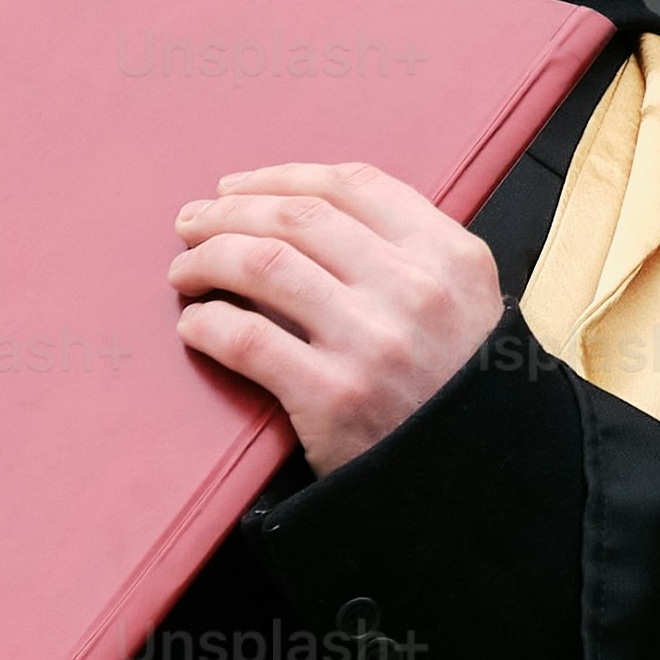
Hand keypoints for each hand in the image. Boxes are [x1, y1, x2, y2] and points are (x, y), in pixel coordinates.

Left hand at [167, 160, 503, 470]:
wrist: (474, 482)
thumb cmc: (456, 394)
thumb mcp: (466, 307)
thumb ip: (410, 257)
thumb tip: (301, 216)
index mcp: (451, 257)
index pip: (352, 186)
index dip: (280, 177)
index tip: (238, 187)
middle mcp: (415, 289)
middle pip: (297, 217)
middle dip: (229, 211)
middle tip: (193, 222)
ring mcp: (374, 342)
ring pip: (263, 264)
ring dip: (207, 258)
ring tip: (185, 270)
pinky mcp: (333, 397)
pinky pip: (245, 340)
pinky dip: (207, 325)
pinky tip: (196, 326)